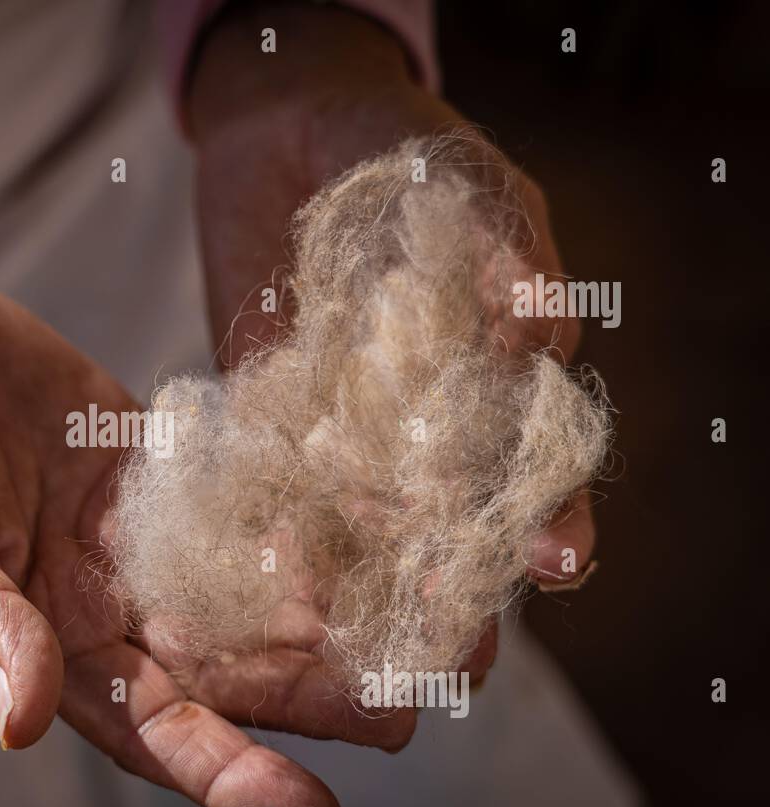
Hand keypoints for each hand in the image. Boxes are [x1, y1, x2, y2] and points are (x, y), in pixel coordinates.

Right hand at [0, 251, 417, 806]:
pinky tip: (393, 507)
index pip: (153, 732)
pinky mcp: (165, 464)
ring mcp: (145, 534)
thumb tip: (23, 723)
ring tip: (447, 619)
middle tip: (428, 702)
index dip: (231, 777)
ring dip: (345, 608)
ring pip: (258, 589)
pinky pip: (252, 494)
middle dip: (326, 694)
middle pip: (234, 669)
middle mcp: (111, 603)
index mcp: (48, 642)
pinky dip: (317, 506)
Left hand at [188, 3, 594, 642]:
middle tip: (460, 657)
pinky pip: (279, 490)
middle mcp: (428, 416)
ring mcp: (347, 426)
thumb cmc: (392, 146)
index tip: (553, 561)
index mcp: (498, 372)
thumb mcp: (460, 181)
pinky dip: (280, 536)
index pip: (537, 462)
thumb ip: (504, 249)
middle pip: (456, 520)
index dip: (549, 513)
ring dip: (369, 590)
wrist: (283, 129)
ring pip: (367, 526)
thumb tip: (543, 324)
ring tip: (366, 654)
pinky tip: (273, 584)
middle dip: (461, 586)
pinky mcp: (273, 424)